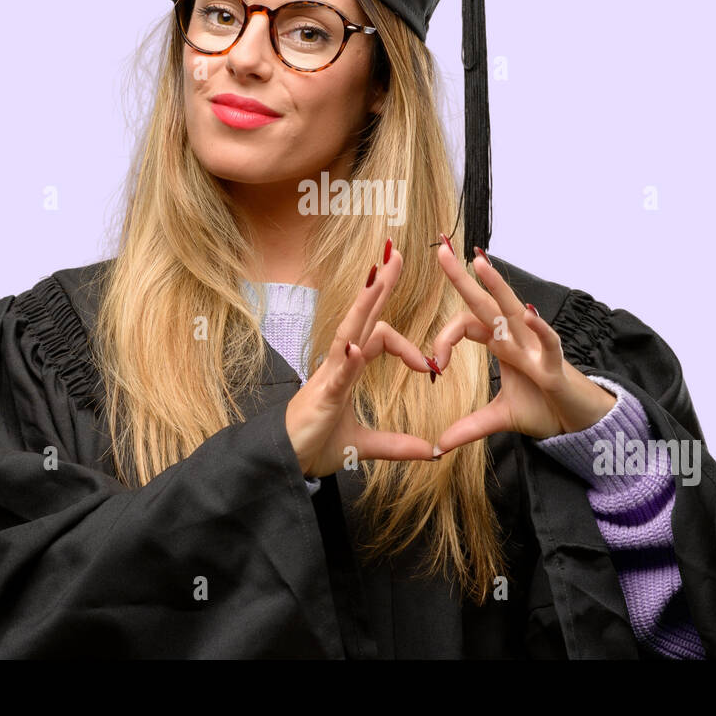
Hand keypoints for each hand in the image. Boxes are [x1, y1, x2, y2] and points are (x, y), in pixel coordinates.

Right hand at [285, 238, 439, 478]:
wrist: (284, 463)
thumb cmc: (313, 445)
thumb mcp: (363, 446)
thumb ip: (396, 445)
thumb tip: (430, 451)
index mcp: (348, 370)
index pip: (377, 337)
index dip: (406, 346)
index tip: (431, 367)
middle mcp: (338, 365)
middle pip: (362, 316)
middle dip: (379, 285)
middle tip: (395, 253)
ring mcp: (329, 377)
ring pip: (348, 332)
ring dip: (363, 305)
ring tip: (377, 279)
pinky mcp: (322, 398)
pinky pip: (337, 374)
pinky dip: (349, 362)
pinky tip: (358, 350)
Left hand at [428, 236, 617, 453]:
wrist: (580, 422)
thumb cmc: (545, 408)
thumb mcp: (501, 419)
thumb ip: (469, 428)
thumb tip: (438, 446)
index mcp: (501, 344)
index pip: (467, 324)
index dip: (445, 339)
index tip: (433, 367)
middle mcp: (516, 338)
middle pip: (484, 303)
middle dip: (462, 278)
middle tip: (440, 249)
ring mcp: (536, 347)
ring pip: (514, 310)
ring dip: (497, 286)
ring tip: (478, 262)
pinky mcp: (555, 365)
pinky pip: (548, 342)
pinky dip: (540, 328)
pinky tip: (529, 313)